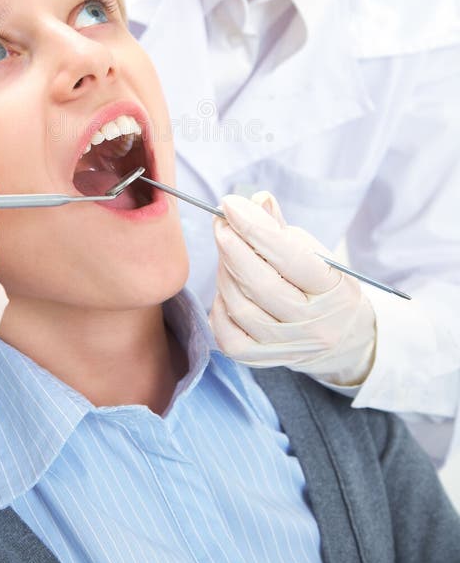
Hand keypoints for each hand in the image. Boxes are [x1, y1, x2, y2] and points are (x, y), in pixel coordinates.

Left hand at [210, 192, 375, 386]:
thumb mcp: (318, 254)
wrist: (343, 339)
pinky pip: (228, 336)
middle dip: (232, 247)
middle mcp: (315, 324)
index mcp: (334, 289)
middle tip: (221, 224)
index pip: (291, 257)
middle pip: (260, 284)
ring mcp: (289, 346)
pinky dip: (219, 307)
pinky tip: (226, 289)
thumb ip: (282, 229)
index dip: (255, 228)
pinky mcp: (264, 361)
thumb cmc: (324, 286)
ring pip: (240, 307)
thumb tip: (256, 200)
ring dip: (224, 272)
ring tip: (227, 253)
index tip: (230, 204)